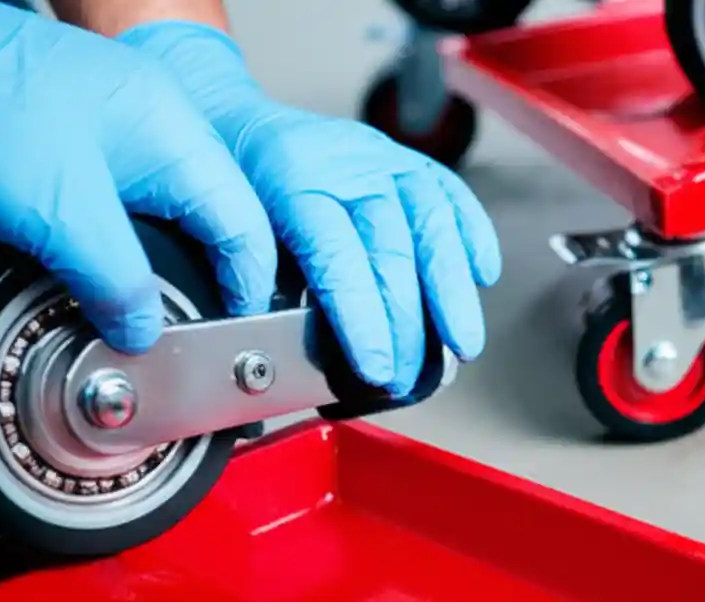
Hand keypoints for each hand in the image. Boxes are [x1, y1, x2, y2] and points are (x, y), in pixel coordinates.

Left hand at [0, 0, 275, 353]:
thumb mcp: (54, 211)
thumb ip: (115, 279)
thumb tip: (143, 329)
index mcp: (170, 129)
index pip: (243, 220)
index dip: (248, 286)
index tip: (235, 338)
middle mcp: (149, 125)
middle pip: (209, 220)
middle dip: (208, 284)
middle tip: (192, 337)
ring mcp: (107, 131)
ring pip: (158, 219)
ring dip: (154, 272)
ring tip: (144, 319)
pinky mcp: (64, 146)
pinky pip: (113, 210)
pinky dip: (112, 253)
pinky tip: (95, 280)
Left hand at [120, 22, 501, 395]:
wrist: (232, 122)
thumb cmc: (228, 184)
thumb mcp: (221, 228)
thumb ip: (251, 280)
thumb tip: (277, 352)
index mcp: (290, 179)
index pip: (335, 253)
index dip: (360, 315)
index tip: (374, 367)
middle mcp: (344, 164)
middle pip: (391, 246)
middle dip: (406, 322)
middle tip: (407, 376)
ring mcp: (380, 159)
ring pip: (432, 221)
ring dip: (452, 290)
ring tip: (463, 345)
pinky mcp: (404, 160)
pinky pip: (450, 194)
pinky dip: (472, 235)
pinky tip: (482, 275)